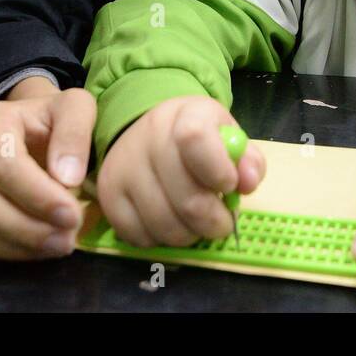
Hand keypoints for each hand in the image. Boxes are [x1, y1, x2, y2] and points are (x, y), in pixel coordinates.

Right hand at [0, 86, 95, 259]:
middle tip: (68, 239)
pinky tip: (36, 248)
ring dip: (16, 243)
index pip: (4, 166)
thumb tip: (67, 177)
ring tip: (58, 245)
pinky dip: (2, 250)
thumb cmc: (54, 121)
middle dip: (27, 228)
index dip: (39, 197)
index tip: (73, 216)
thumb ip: (75, 133)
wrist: (32, 129)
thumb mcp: (76, 109)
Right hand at [96, 96, 264, 247]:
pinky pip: (139, 237)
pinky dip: (161, 239)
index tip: (229, 185)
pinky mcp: (107, 195)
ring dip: (189, 234)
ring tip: (196, 223)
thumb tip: (248, 182)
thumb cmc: (199, 140)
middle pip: (187, 199)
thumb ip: (248, 160)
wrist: (149, 133)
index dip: (218, 171)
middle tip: (222, 223)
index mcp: (185, 116)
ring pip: (165, 225)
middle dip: (214, 222)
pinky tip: (170, 222)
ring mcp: (123, 168)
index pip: (196, 139)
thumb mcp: (229, 138)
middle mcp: (148, 138)